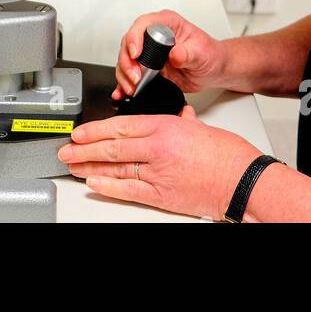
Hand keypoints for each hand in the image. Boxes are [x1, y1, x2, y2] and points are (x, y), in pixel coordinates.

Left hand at [57, 106, 262, 219]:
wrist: (244, 182)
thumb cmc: (228, 155)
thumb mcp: (201, 127)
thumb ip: (183, 121)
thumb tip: (178, 116)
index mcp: (166, 126)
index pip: (121, 125)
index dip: (95, 129)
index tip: (79, 132)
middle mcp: (158, 148)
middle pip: (112, 146)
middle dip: (84, 149)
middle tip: (66, 150)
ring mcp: (158, 172)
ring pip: (115, 167)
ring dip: (90, 167)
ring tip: (73, 166)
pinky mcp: (161, 195)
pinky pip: (128, 190)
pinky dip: (108, 186)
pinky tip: (93, 183)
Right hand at [111, 10, 227, 99]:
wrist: (213, 70)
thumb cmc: (210, 55)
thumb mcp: (202, 53)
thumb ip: (188, 53)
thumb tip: (175, 55)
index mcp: (167, 23)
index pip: (143, 25)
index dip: (135, 38)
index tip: (135, 54)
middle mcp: (154, 35)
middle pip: (129, 43)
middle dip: (127, 61)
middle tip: (135, 77)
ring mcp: (149, 52)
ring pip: (126, 59)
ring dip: (125, 74)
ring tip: (132, 87)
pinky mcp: (147, 67)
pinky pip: (130, 73)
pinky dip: (124, 83)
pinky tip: (122, 91)